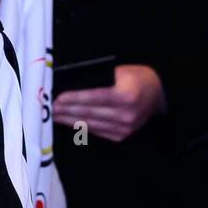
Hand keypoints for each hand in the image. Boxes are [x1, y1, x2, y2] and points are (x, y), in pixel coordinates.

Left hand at [52, 64, 166, 141]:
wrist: (158, 94)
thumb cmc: (136, 77)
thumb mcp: (120, 70)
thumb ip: (99, 78)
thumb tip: (72, 82)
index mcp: (126, 95)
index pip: (94, 97)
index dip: (74, 99)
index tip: (57, 98)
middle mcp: (126, 115)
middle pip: (90, 113)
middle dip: (67, 110)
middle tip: (50, 107)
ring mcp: (125, 129)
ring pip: (91, 124)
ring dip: (70, 120)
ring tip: (55, 114)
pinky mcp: (122, 136)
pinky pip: (97, 131)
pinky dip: (82, 126)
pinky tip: (70, 121)